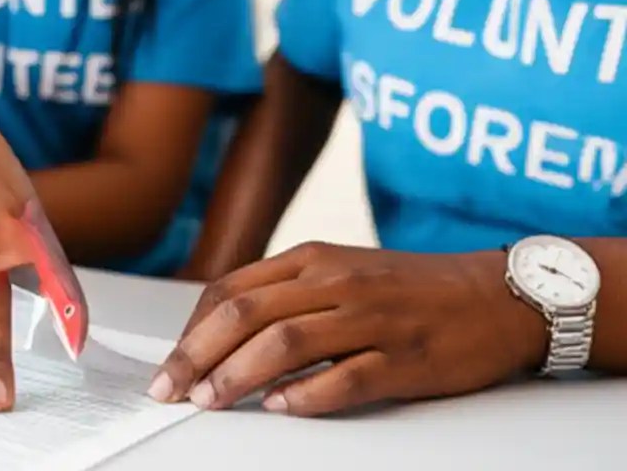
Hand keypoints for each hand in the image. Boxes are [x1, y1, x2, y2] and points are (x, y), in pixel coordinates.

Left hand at [150, 242, 547, 416]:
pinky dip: (306, 395)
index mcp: (313, 259)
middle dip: (197, 355)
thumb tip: (218, 336)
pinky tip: (280, 408)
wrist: (497, 295)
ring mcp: (372, 318)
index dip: (191, 330)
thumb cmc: (409, 289)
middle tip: (170, 389)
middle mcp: (336, 282)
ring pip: (285, 341)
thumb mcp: (339, 272)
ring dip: (237, 374)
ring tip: (209, 401)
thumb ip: (284, 295)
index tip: (169, 365)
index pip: (231, 290)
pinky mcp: (406, 358)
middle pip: (247, 314)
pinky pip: (346, 377)